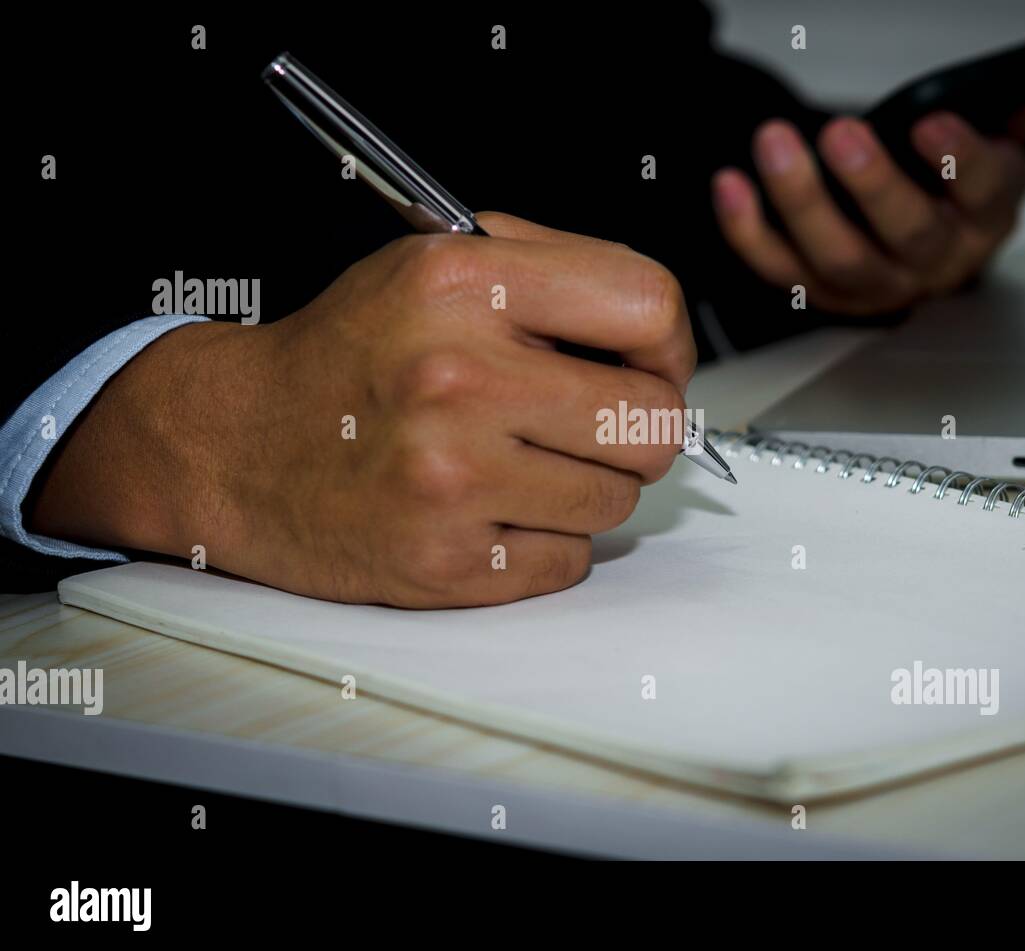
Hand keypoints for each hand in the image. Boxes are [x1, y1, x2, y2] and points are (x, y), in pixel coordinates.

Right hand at [30, 213, 694, 607]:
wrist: (237, 446)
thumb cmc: (349, 356)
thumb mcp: (433, 265)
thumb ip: (550, 272)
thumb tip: (661, 332)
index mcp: (463, 285)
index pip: (648, 305)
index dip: (670, 342)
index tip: (652, 363)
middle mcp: (458, 378)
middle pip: (653, 420)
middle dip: (638, 428)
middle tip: (592, 424)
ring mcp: (452, 478)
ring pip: (619, 500)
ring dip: (587, 487)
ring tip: (519, 464)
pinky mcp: (445, 561)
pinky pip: (571, 559)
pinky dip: (546, 541)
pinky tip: (492, 511)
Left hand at [711, 111, 1024, 314]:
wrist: (916, 236)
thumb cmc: (951, 184)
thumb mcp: (998, 138)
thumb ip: (1023, 97)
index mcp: (987, 216)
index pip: (985, 193)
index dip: (959, 159)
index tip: (931, 120)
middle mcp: (936, 261)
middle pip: (908, 237)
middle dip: (872, 185)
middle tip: (841, 133)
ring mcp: (876, 285)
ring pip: (839, 260)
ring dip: (801, 203)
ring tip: (774, 144)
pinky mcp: (820, 294)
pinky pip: (780, 270)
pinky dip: (748, 232)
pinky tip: (731, 186)